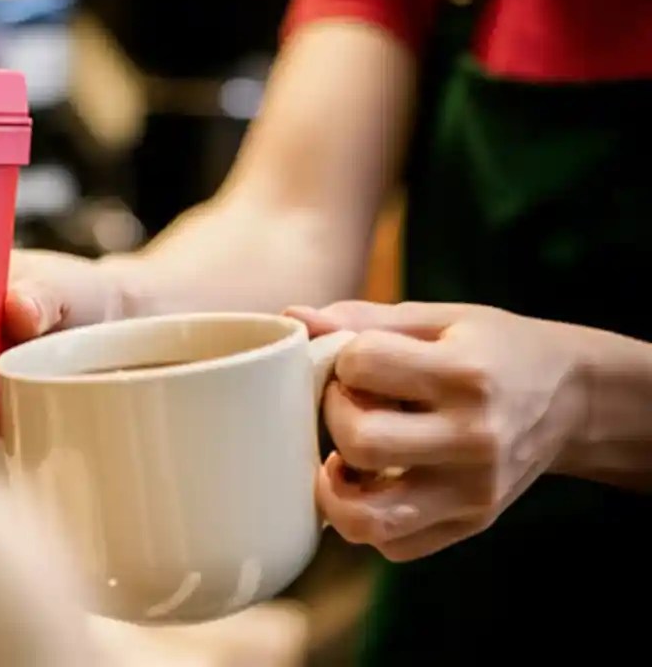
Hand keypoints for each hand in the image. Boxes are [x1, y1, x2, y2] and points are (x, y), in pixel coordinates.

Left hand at [285, 301, 587, 561]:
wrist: (571, 398)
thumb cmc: (489, 350)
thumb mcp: (439, 319)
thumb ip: (363, 319)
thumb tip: (292, 317)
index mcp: (464, 374)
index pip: (361, 365)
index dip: (344, 359)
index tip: (357, 362)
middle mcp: (472, 438)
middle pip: (360, 442)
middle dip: (333, 418)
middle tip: (346, 406)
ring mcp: (473, 490)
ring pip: (368, 518)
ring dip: (336, 490)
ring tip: (342, 462)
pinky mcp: (471, 523)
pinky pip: (392, 546)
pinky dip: (366, 521)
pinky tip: (373, 484)